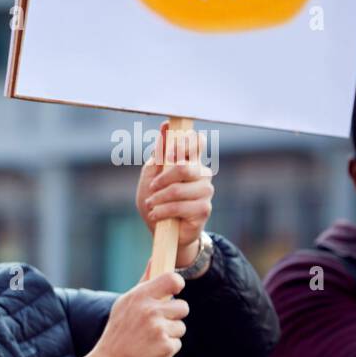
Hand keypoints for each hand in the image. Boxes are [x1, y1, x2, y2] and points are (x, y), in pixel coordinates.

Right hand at [81, 271, 188, 356]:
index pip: (172, 280)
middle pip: (183, 306)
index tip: (174, 291)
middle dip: (173, 315)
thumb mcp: (125, 303)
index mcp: (140, 297)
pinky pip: (177, 344)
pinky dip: (166, 349)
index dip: (177, 284)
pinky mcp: (166, 348)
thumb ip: (144, 283)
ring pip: (181, 327)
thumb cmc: (119, 330)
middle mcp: (151, 312)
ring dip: (169, 334)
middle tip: (156, 323)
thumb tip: (154, 258)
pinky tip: (151, 350)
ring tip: (150, 339)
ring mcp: (159, 331)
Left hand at [136, 120, 212, 267]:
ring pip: (179, 189)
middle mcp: (201, 173)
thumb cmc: (155, 200)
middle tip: (151, 189)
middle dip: (162, 180)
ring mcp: (205, 191)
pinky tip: (157, 215)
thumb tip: (166, 127)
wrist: (160, 230)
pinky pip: (181, 206)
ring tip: (152, 205)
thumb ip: (158, 154)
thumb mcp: (150, 176)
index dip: (185, 142)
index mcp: (188, 161)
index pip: (196, 142)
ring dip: (159, 199)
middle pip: (184, 167)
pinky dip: (163, 211)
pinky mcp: (204, 208)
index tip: (168, 153)